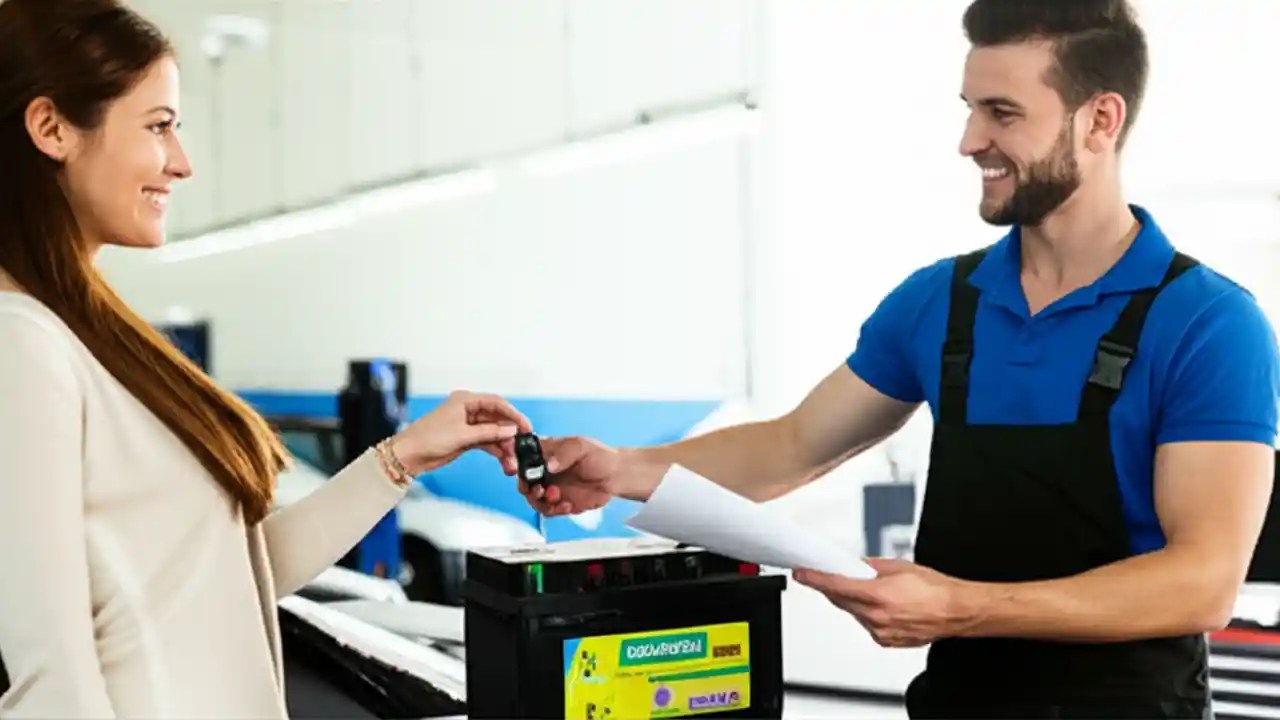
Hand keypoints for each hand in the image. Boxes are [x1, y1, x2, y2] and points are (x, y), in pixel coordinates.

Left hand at [390, 390, 532, 474]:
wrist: (409, 455)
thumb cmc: (428, 438)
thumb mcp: (462, 434)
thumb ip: (489, 432)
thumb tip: (511, 430)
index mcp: (465, 401)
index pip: (496, 403)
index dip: (513, 414)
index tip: (526, 427)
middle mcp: (468, 410)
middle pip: (497, 419)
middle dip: (509, 434)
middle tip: (521, 447)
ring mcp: (467, 426)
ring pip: (493, 433)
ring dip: (503, 446)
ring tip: (511, 462)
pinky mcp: (466, 439)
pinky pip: (486, 443)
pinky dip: (495, 451)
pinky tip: (504, 460)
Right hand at [510, 435, 647, 515]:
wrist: (616, 477)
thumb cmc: (600, 457)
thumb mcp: (581, 447)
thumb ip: (563, 454)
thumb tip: (548, 464)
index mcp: (546, 452)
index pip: (523, 457)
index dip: (516, 464)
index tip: (520, 472)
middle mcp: (544, 471)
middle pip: (523, 481)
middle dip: (528, 488)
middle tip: (540, 489)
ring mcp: (550, 487)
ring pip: (533, 499)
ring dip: (541, 501)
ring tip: (556, 497)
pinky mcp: (559, 502)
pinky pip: (548, 510)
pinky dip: (554, 510)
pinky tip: (566, 505)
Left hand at [793, 558, 983, 647]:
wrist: (957, 611)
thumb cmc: (936, 589)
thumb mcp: (899, 566)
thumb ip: (871, 567)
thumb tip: (854, 565)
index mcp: (879, 595)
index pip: (836, 586)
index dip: (815, 579)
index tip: (802, 574)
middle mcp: (877, 617)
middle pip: (841, 601)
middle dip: (835, 587)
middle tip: (833, 574)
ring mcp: (881, 632)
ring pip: (854, 613)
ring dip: (854, 601)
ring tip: (874, 591)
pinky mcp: (886, 641)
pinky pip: (867, 624)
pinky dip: (868, 614)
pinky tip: (882, 606)